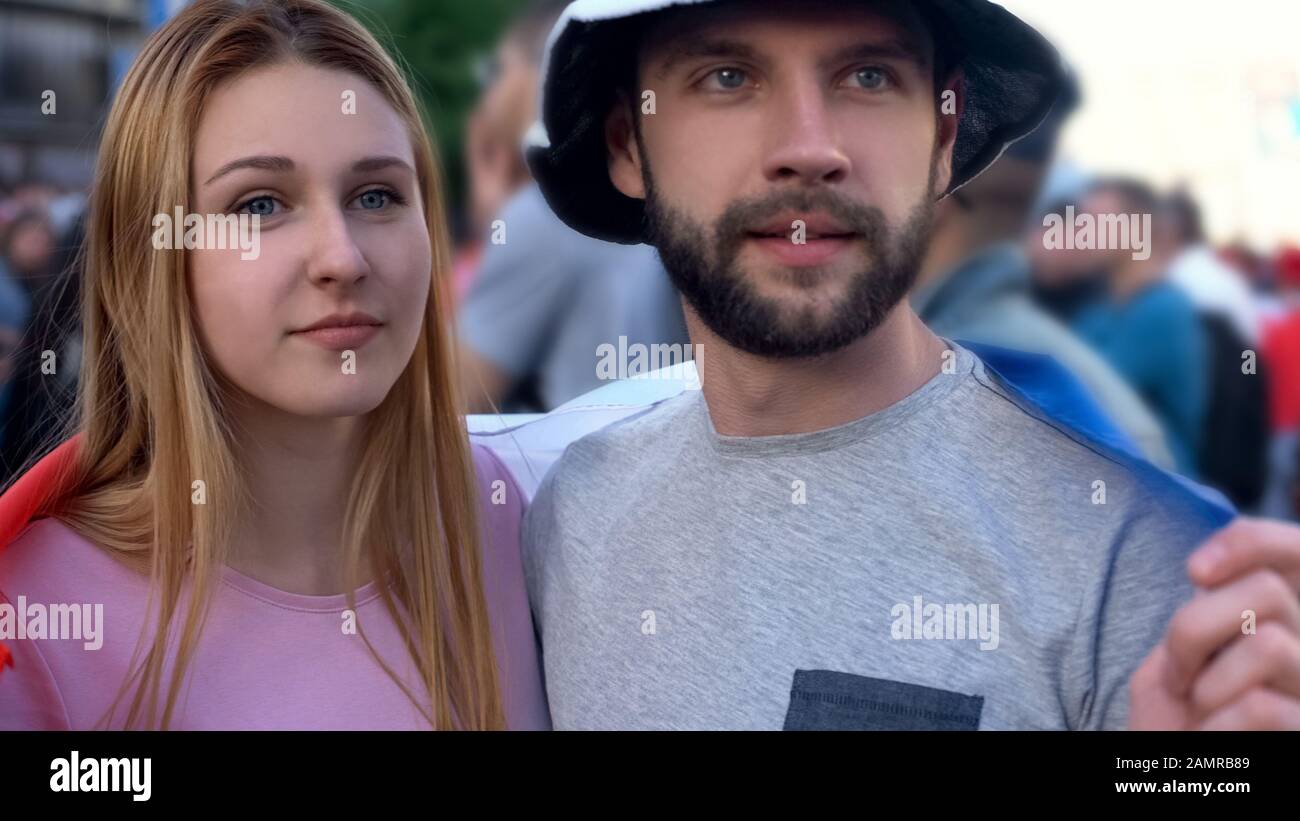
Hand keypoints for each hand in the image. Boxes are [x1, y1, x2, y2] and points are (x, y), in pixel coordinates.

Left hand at [1129, 518, 1299, 728]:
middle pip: (1269, 591)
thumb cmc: (1174, 726)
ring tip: (1199, 711)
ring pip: (1274, 644)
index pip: (1295, 551)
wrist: (1176, 779)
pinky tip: (1211, 741)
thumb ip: (1201, 618)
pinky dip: (1217, 723)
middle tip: (1178, 673)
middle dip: (1196, 626)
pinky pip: (1265, 707)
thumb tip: (1208, 575)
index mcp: (1280, 623)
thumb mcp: (1174, 663)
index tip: (1193, 570)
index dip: (1250, 542)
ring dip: (1209, 679)